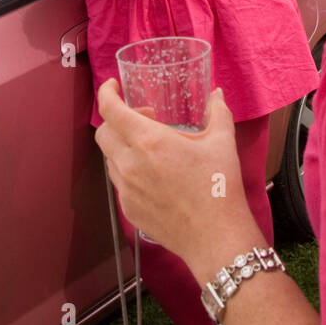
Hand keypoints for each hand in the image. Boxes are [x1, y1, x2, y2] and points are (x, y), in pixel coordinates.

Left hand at [95, 79, 249, 273]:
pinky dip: (129, 171)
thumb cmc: (219, 187)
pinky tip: (154, 175)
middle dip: (117, 119)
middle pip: (104, 133)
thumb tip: (217, 94)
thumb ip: (218, 112)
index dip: (107, 93)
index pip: (110, 110)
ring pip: (109, 158)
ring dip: (123, 146)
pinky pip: (119, 182)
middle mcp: (130, 163)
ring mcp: (126, 189)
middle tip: (144, 119)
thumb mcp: (222, 142)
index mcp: (149, 141)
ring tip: (151, 148)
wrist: (215, 237)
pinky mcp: (128, 209)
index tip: (114, 87)